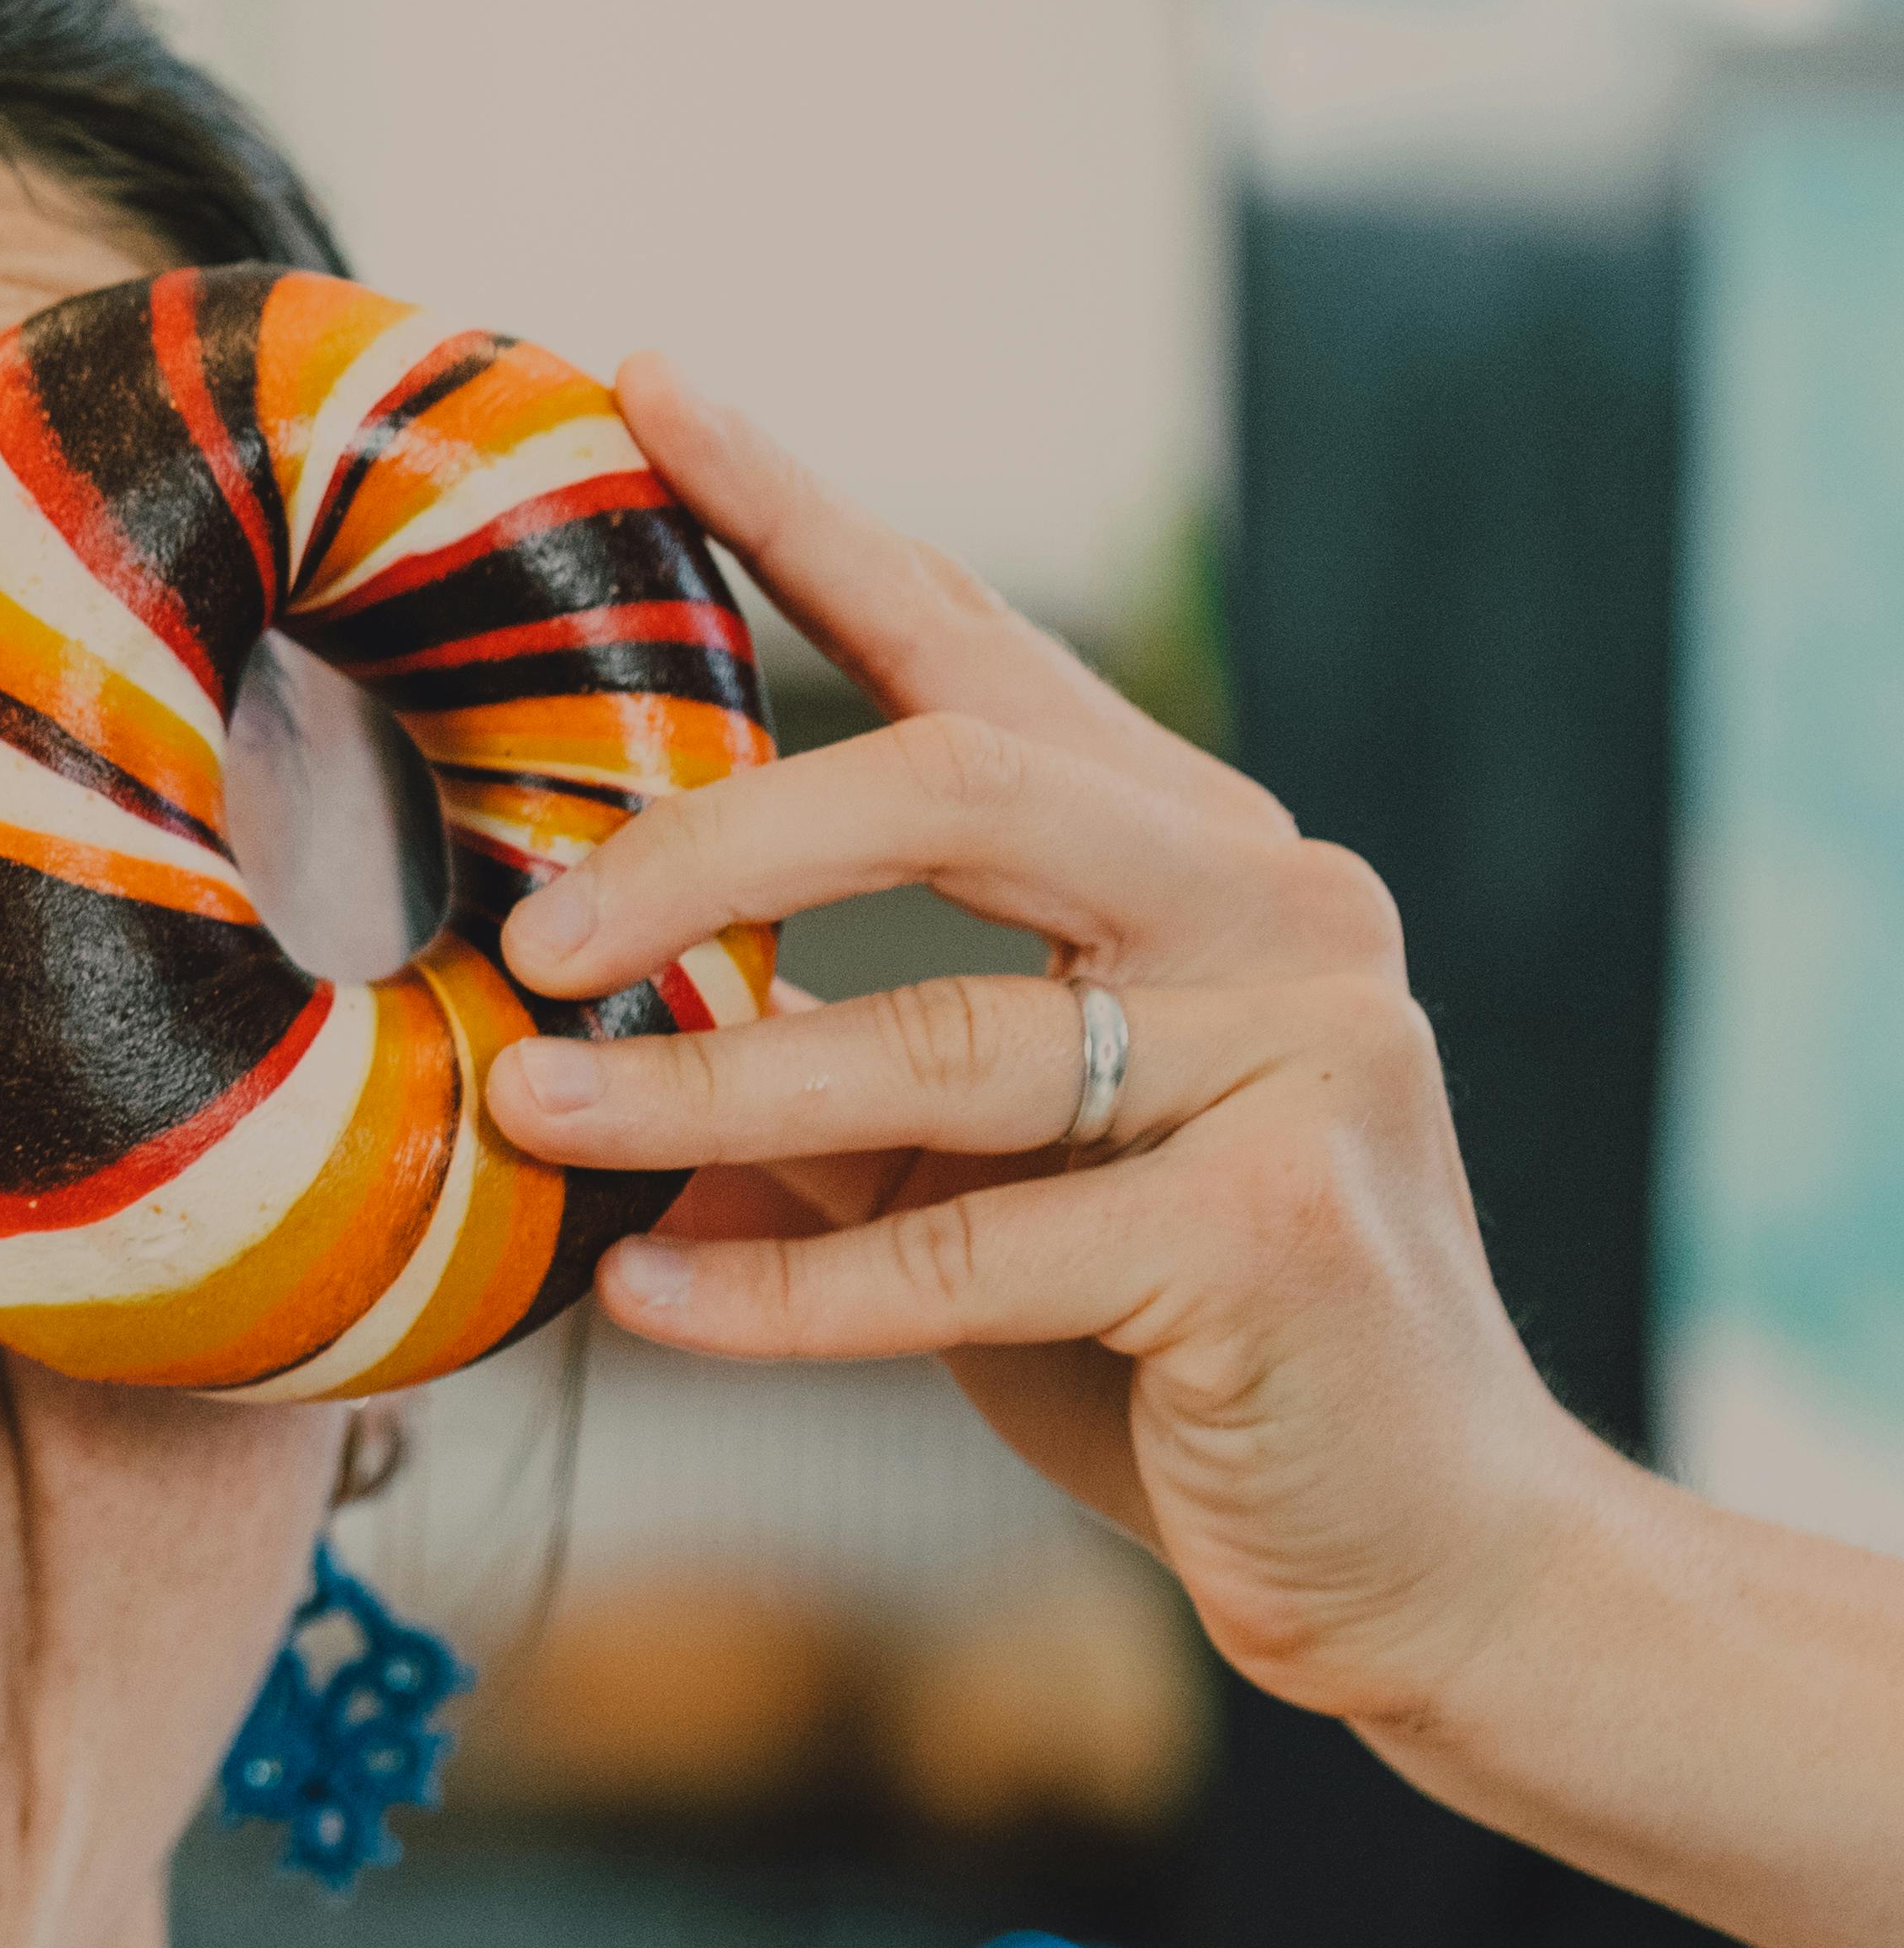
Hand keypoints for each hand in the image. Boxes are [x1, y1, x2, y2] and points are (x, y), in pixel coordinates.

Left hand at [479, 355, 1603, 1741]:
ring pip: (939, 1044)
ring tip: (522, 1112)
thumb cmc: (1174, 1349)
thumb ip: (815, 1082)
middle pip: (952, 787)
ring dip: (700, 1095)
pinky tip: (643, 1303)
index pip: (971, 650)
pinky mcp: (1280, 1234)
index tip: (639, 396)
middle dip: (714, 841)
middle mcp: (1273, 907)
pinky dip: (785, 1291)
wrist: (1424, 1552)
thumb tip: (577, 1032)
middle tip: (530, 919)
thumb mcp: (973, 1184)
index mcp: (1194, 854)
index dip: (798, 516)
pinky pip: (971, 1251)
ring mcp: (1303, 1058)